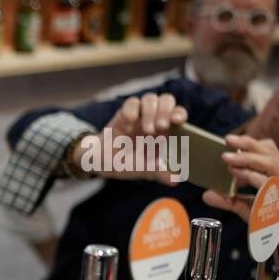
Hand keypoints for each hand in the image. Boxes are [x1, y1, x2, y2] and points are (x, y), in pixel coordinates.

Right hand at [70, 93, 186, 182]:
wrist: (100, 162)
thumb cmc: (125, 164)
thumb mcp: (143, 170)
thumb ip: (159, 173)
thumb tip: (176, 180)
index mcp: (164, 131)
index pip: (177, 115)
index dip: (179, 114)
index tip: (177, 121)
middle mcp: (153, 119)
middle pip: (166, 101)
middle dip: (165, 112)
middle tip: (159, 127)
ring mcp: (139, 115)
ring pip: (150, 99)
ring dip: (150, 112)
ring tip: (145, 130)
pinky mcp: (124, 112)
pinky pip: (132, 102)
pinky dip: (132, 110)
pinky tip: (128, 124)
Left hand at [202, 134, 278, 218]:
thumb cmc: (270, 226)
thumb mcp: (247, 209)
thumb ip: (229, 199)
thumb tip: (206, 194)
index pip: (270, 151)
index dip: (250, 144)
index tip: (228, 140)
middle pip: (270, 154)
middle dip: (247, 146)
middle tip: (226, 142)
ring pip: (270, 164)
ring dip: (247, 160)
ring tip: (227, 159)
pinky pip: (270, 183)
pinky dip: (253, 177)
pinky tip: (238, 175)